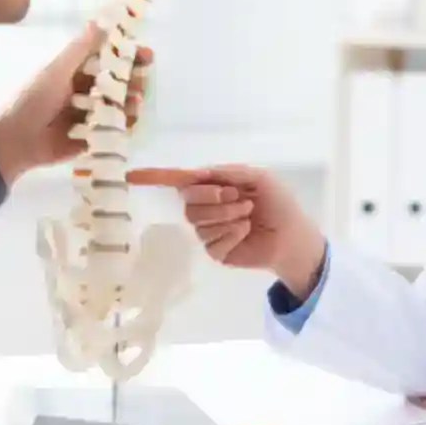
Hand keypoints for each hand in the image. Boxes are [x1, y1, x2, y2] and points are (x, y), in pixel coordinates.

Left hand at [0, 23, 153, 184]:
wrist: (14, 140)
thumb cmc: (32, 100)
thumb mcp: (56, 70)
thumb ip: (80, 49)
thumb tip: (100, 20)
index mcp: (75, 72)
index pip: (109, 60)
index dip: (128, 56)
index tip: (146, 55)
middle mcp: (85, 92)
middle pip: (118, 83)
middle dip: (133, 80)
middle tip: (142, 82)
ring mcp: (89, 116)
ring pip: (119, 107)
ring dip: (131, 103)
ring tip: (135, 103)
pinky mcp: (91, 138)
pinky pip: (113, 130)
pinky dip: (124, 126)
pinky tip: (130, 123)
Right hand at [126, 164, 327, 298]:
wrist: (293, 235)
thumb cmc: (279, 203)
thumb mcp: (258, 178)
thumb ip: (228, 173)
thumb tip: (198, 173)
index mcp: (214, 187)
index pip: (180, 181)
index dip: (157, 178)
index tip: (132, 176)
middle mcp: (207, 207)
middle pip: (188, 202)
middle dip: (212, 197)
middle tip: (238, 198)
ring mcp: (209, 231)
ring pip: (198, 222)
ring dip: (226, 215)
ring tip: (248, 215)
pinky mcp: (216, 252)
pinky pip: (210, 241)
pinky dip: (231, 233)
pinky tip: (245, 232)